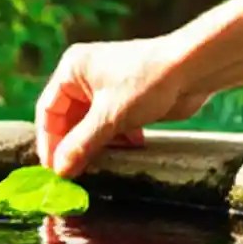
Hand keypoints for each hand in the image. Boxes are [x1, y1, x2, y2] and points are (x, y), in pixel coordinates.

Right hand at [35, 37, 210, 177]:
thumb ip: (82, 145)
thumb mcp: (110, 117)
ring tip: (100, 166)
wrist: (194, 68)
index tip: (53, 170)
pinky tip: (129, 148)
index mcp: (72, 70)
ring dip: (95, 146)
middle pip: (68, 120)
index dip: (49, 142)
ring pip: (90, 126)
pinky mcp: (127, 100)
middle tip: (75, 174)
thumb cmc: (148, 82)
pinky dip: (116, 140)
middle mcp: (86, 77)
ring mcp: (107, 89)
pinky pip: (111, 126)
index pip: (48, 110)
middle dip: (73, 147)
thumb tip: (60, 172)